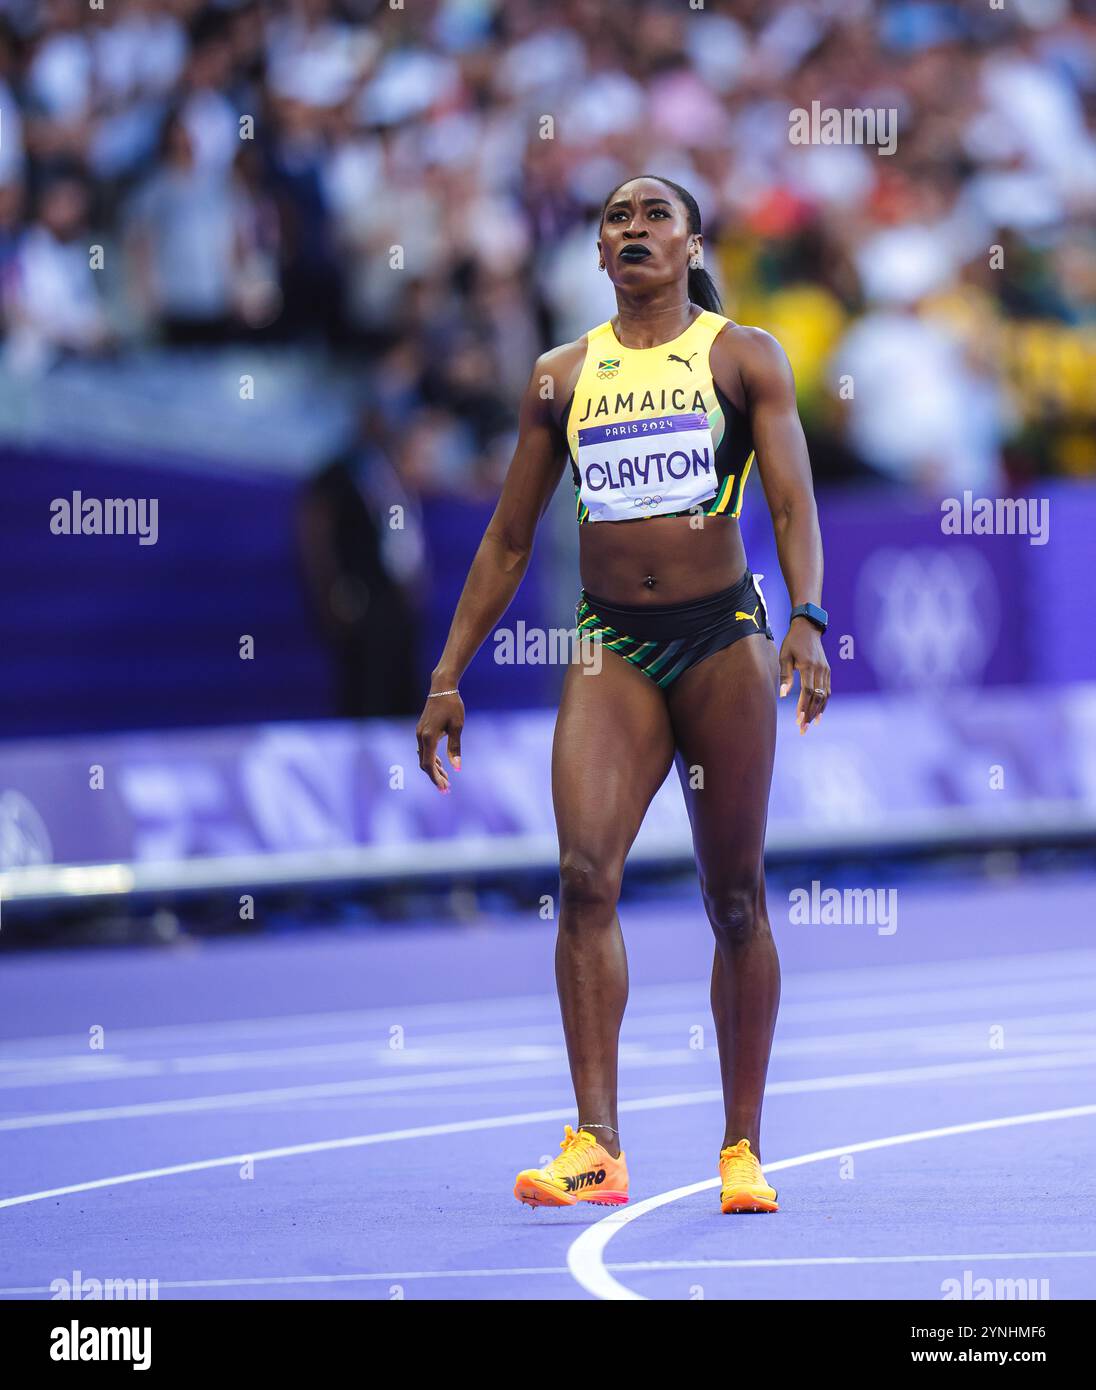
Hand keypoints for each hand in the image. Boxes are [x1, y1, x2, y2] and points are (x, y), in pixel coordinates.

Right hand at [415, 690, 463, 792]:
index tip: (444, 789)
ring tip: (446, 778)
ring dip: (434, 769)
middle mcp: (421, 736)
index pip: (428, 765)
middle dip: (435, 777)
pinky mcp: (421, 730)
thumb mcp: (457, 727)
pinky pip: (424, 750)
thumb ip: (455, 748)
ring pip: (423, 757)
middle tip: (447, 788)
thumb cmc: (452, 706)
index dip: (436, 778)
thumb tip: (457, 768)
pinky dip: (431, 759)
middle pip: (424, 764)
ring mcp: (419, 733)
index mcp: (429, 737)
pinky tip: (440, 764)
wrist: (442, 688)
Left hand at [778, 618, 828, 733]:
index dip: (803, 707)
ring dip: (818, 711)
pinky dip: (824, 703)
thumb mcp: (784, 656)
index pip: (807, 692)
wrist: (808, 628)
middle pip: (817, 697)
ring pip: (824, 696)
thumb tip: (783, 695)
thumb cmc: (792, 642)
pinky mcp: (827, 671)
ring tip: (811, 725)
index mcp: (808, 666)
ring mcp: (826, 671)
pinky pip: (827, 690)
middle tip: (803, 729)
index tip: (799, 720)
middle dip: (810, 714)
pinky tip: (819, 713)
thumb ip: (784, 675)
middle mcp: (820, 670)